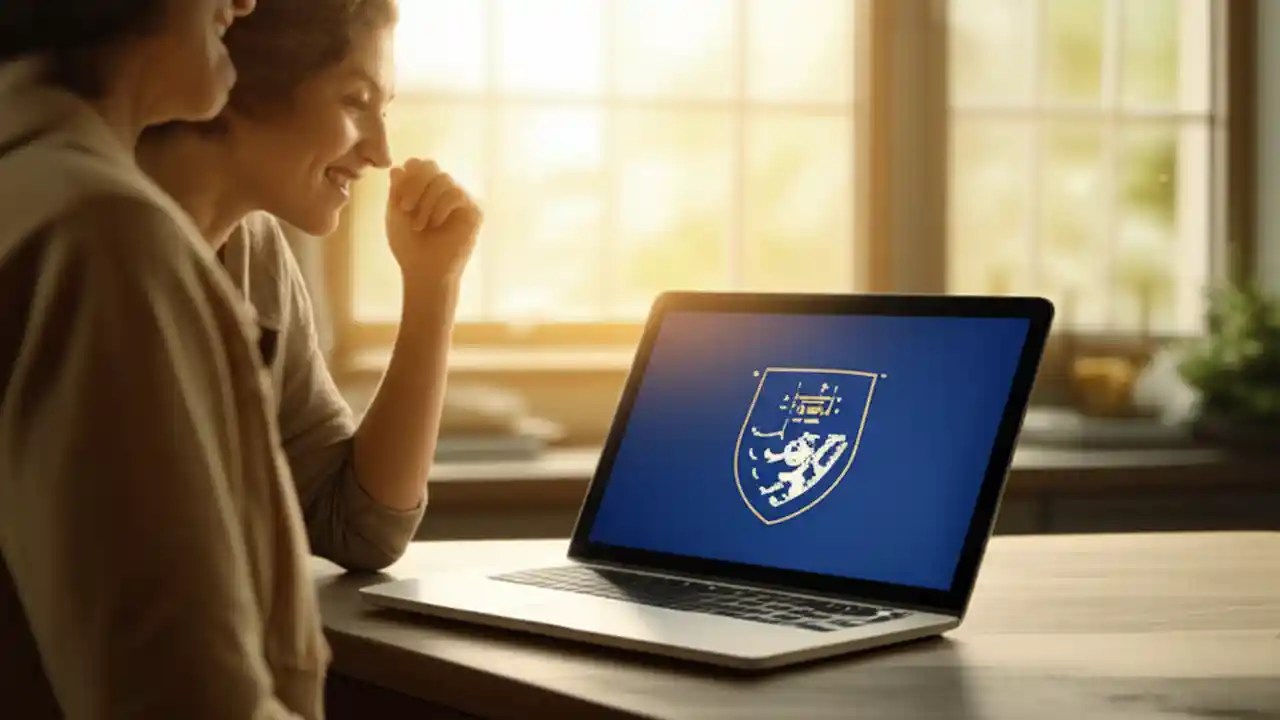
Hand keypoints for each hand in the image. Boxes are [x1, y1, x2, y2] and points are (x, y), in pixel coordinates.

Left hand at [386, 158, 481, 283]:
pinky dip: (441, 207)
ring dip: (426, 200)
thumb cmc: (408, 246)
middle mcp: (442, 191)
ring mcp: (459, 200)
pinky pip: (457, 194)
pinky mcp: (473, 212)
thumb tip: (398, 167)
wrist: (424, 272)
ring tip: (419, 224)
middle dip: (414, 184)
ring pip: (444, 179)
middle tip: (405, 207)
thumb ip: (397, 189)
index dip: (407, 175)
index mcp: (423, 189)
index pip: (417, 164)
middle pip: (430, 165)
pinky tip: (435, 224)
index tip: (398, 199)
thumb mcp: (395, 214)